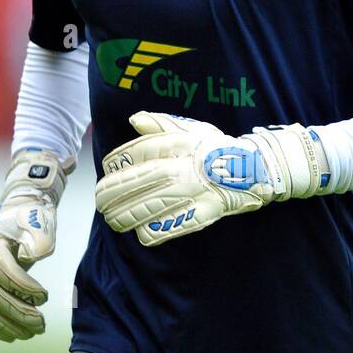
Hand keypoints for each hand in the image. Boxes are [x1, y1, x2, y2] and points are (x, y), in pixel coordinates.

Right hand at [0, 147, 74, 340]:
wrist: (19, 216)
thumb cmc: (33, 219)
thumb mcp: (40, 222)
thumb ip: (39, 237)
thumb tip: (32, 256)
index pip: (0, 268)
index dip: (22, 286)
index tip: (45, 297)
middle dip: (16, 311)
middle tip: (41, 325)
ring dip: (8, 322)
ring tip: (33, 333)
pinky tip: (13, 336)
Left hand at [94, 111, 327, 247]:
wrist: (252, 169)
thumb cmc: (216, 148)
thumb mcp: (191, 128)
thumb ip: (160, 123)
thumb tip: (134, 119)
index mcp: (175, 144)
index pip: (132, 155)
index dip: (114, 166)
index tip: (108, 172)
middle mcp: (180, 167)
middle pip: (133, 184)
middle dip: (111, 195)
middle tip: (100, 202)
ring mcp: (190, 192)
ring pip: (145, 208)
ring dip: (123, 217)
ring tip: (113, 220)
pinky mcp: (200, 214)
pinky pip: (167, 228)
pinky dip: (149, 232)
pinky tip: (139, 232)